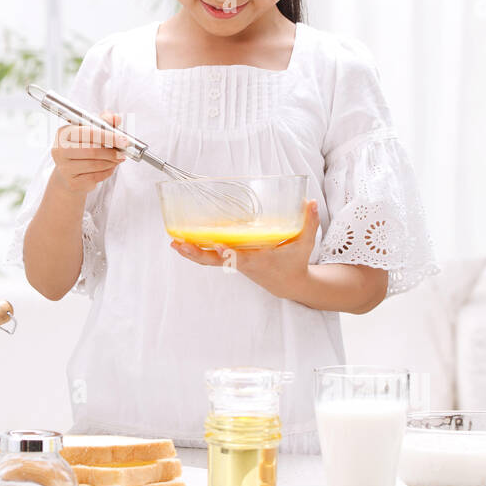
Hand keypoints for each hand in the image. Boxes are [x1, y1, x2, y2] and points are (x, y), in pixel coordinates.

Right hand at [50, 111, 127, 196]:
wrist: (68, 174)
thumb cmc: (81, 148)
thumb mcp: (92, 132)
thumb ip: (104, 122)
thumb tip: (115, 117)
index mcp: (63, 133)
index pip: (88, 132)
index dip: (107, 136)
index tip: (123, 140)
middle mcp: (60, 150)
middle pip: (91, 150)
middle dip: (111, 152)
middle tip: (123, 152)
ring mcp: (64, 167)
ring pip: (94, 164)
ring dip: (111, 162)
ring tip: (118, 159)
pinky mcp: (72, 182)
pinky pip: (95, 176)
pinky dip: (106, 172)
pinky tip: (110, 167)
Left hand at [169, 199, 320, 297]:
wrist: (289, 285)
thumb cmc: (295, 263)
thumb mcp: (305, 244)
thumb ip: (309, 222)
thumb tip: (310, 201)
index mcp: (258, 260)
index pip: (239, 257)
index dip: (226, 253)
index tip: (217, 245)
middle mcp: (242, 262)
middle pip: (214, 261)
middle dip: (196, 253)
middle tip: (179, 243)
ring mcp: (235, 263)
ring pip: (208, 260)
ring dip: (191, 252)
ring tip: (174, 242)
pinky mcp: (232, 261)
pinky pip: (210, 258)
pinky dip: (197, 251)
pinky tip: (183, 242)